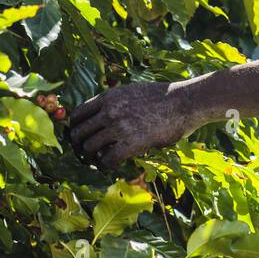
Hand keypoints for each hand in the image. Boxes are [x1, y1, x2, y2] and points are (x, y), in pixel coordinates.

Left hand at [68, 80, 202, 168]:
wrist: (184, 102)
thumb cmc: (162, 97)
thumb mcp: (132, 91)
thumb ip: (115, 102)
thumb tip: (103, 114)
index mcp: (108, 97)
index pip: (77, 114)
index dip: (75, 127)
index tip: (79, 136)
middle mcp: (109, 111)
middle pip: (79, 133)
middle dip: (79, 145)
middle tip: (85, 153)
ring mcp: (119, 127)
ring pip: (89, 148)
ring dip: (91, 158)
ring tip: (97, 162)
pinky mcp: (131, 143)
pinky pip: (107, 160)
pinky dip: (104, 166)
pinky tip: (109, 166)